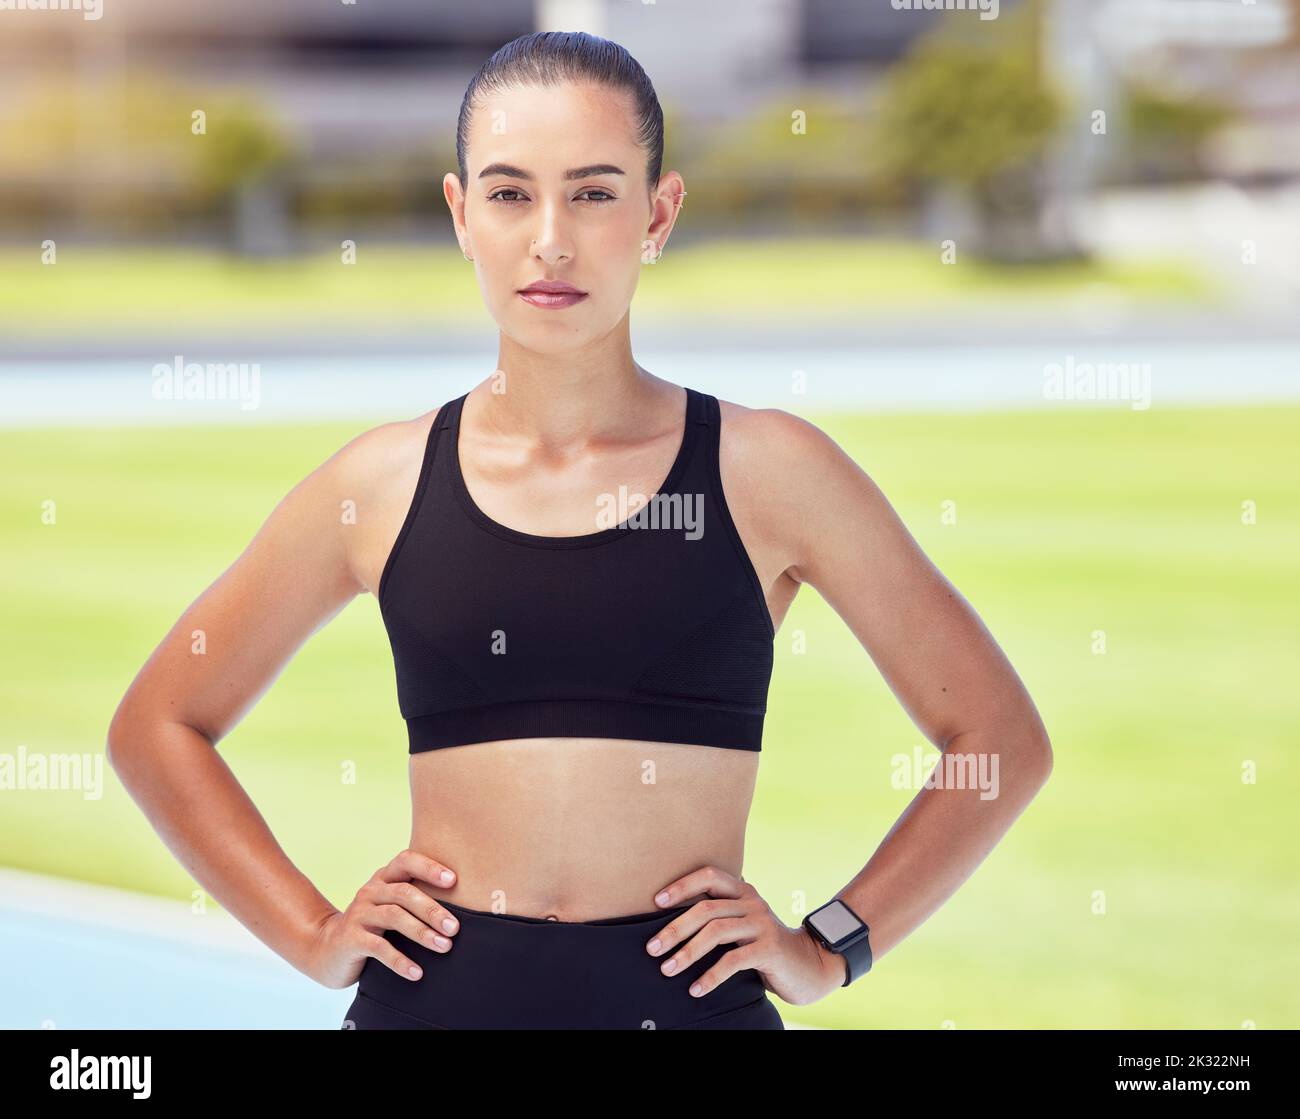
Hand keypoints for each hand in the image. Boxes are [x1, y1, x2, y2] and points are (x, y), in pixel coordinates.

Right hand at [303, 848, 461, 988]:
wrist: (328, 949)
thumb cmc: (373, 926)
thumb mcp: (392, 906)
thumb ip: (417, 899)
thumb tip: (466, 906)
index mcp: (384, 877)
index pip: (406, 861)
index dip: (429, 867)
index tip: (453, 880)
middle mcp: (370, 891)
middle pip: (404, 893)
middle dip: (433, 909)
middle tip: (455, 928)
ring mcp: (359, 914)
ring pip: (394, 916)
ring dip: (422, 933)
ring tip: (445, 947)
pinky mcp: (351, 939)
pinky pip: (379, 948)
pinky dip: (400, 961)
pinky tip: (417, 972)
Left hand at [645, 866, 846, 1006]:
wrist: (810, 965)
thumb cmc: (765, 946)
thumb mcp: (744, 923)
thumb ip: (721, 915)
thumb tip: (673, 918)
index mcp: (744, 891)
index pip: (709, 876)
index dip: (682, 886)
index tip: (656, 902)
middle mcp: (753, 902)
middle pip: (705, 909)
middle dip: (674, 929)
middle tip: (652, 948)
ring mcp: (762, 924)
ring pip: (715, 932)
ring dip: (686, 953)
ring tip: (667, 969)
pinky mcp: (770, 949)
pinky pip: (733, 961)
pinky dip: (711, 976)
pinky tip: (696, 989)